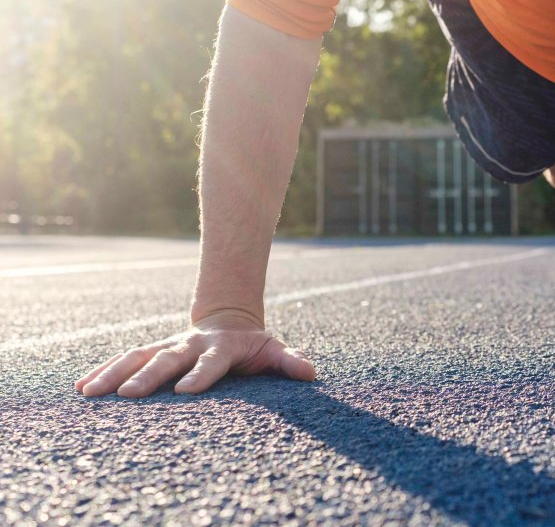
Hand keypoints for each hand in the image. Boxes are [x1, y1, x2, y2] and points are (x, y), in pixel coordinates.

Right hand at [74, 312, 315, 397]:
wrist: (228, 321)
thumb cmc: (252, 345)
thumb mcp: (273, 350)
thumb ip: (289, 361)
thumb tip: (310, 373)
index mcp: (221, 346)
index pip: (211, 361)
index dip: (201, 375)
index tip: (187, 392)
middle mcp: (189, 344)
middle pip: (167, 359)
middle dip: (147, 377)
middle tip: (127, 396)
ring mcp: (167, 345)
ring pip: (138, 356)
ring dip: (114, 373)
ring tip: (90, 392)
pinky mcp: (151, 350)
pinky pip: (124, 360)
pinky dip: (103, 371)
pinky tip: (82, 387)